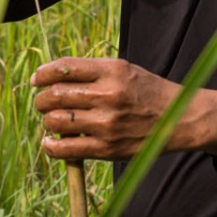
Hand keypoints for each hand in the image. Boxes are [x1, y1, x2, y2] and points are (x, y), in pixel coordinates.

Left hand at [30, 57, 216, 161]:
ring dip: (47, 121)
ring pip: (56, 121)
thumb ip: (91, 72)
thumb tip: (50, 78)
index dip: (42, 73)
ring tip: (52, 121)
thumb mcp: (124, 70)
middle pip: (55, 95)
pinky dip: (51, 146)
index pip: (63, 68)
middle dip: (42, 99)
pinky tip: (50, 142)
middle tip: (43, 102)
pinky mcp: (108, 148)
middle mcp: (109, 95)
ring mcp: (108, 123)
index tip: (36, 79)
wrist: (179, 118)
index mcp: (112, 70)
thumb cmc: (146, 92)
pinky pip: (66, 149)